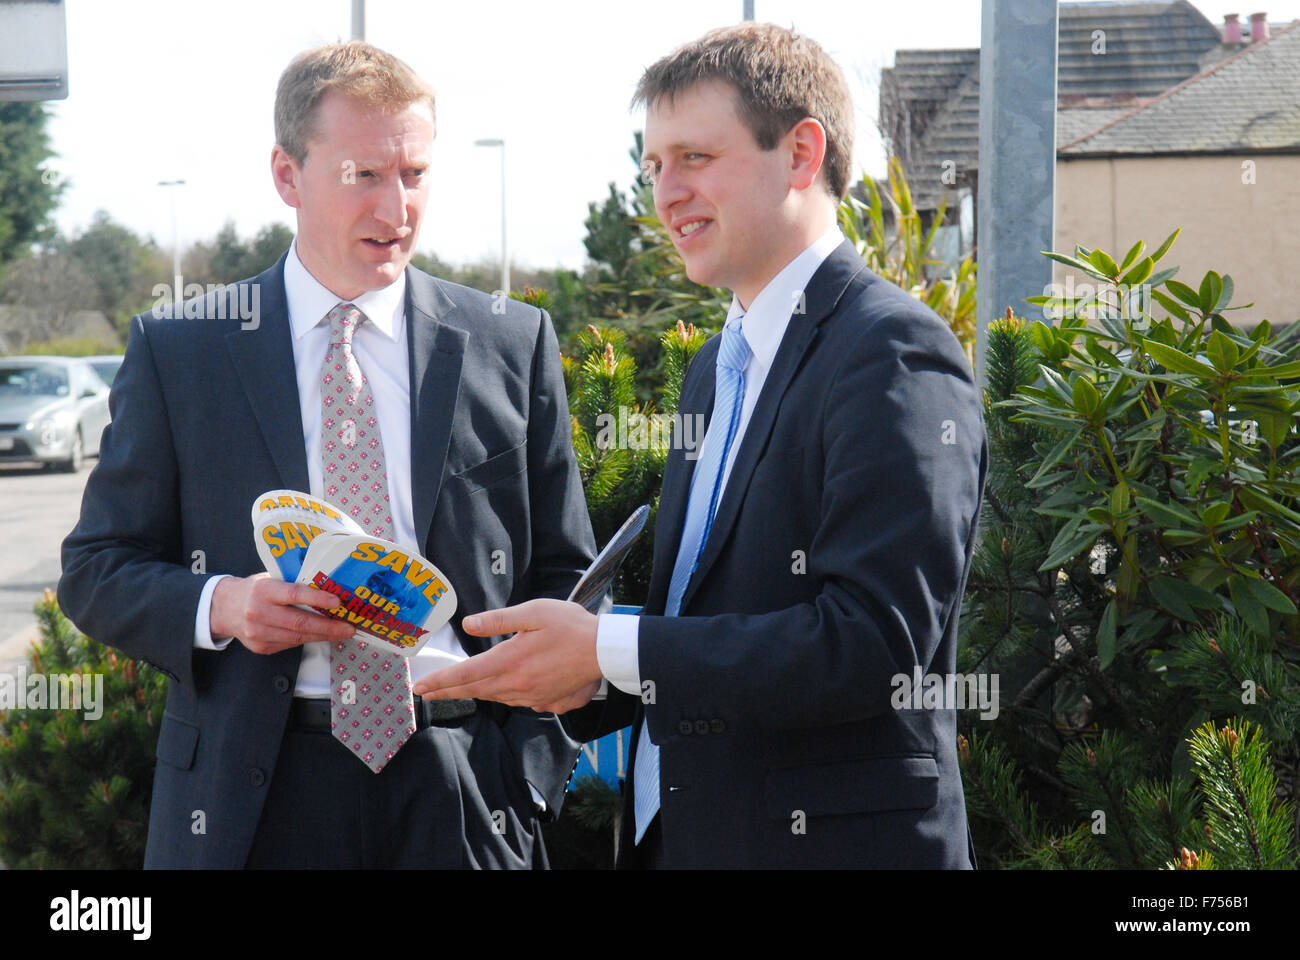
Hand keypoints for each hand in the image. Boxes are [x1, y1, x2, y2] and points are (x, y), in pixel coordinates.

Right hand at [211, 573, 355, 654]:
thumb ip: (294, 583)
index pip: (294, 594)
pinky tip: (321, 636)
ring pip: (297, 637)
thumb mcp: (271, 579)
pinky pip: (290, 645)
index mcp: (264, 590)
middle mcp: (259, 612)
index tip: (338, 602)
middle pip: (299, 622)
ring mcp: (258, 632)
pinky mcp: (260, 647)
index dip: (317, 598)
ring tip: (341, 632)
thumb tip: (328, 586)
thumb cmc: (255, 590)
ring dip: (323, 636)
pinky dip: (307, 640)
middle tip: (349, 627)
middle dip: (329, 627)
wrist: (224, 608)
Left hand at [412, 598, 601, 710]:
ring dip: (470, 693)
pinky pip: (512, 700)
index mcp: (510, 661)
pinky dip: (495, 695)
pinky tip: (493, 690)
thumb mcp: (534, 612)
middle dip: (447, 691)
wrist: (604, 651)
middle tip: (426, 692)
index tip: (420, 686)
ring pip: (492, 697)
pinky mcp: (544, 699)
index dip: (441, 681)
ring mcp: (530, 695)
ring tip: (453, 690)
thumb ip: (499, 619)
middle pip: (474, 690)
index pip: (466, 675)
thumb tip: (468, 625)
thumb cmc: (571, 626)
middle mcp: (516, 684)